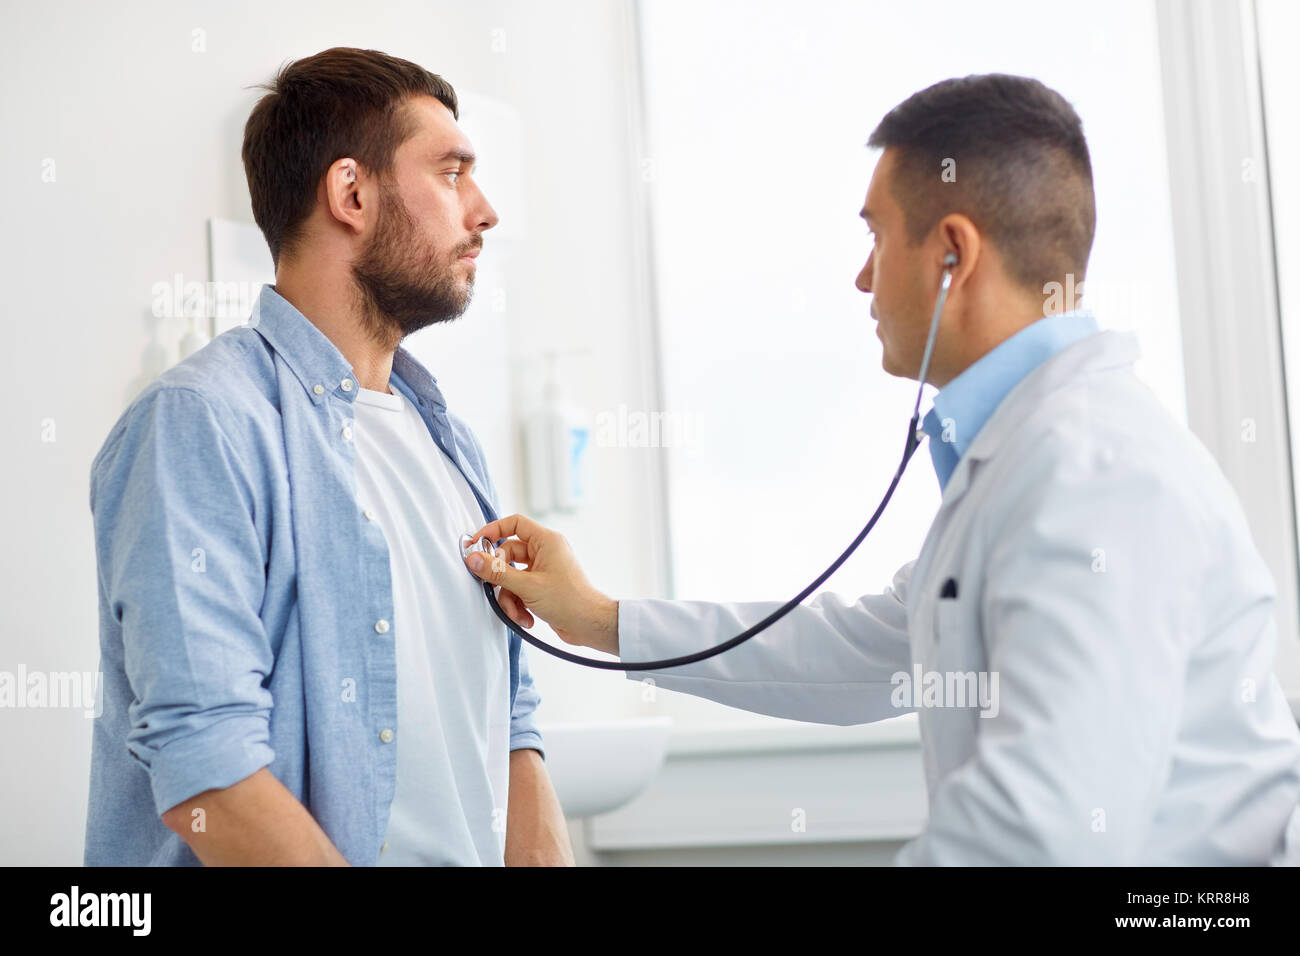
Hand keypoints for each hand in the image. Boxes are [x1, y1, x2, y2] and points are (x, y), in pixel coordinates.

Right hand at [463, 513, 618, 654]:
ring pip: (512, 576)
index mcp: (547, 541)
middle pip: (508, 555)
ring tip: (517, 612)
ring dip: (510, 597)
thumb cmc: (569, 601)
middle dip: (501, 578)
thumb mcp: (527, 586)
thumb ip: (497, 572)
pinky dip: (518, 604)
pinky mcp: (541, 587)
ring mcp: (543, 570)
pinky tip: (525, 618)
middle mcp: (545, 552)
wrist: (589, 626)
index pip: (515, 524)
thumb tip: (473, 559)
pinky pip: (519, 589)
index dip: (494, 530)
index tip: (476, 544)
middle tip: (494, 588)